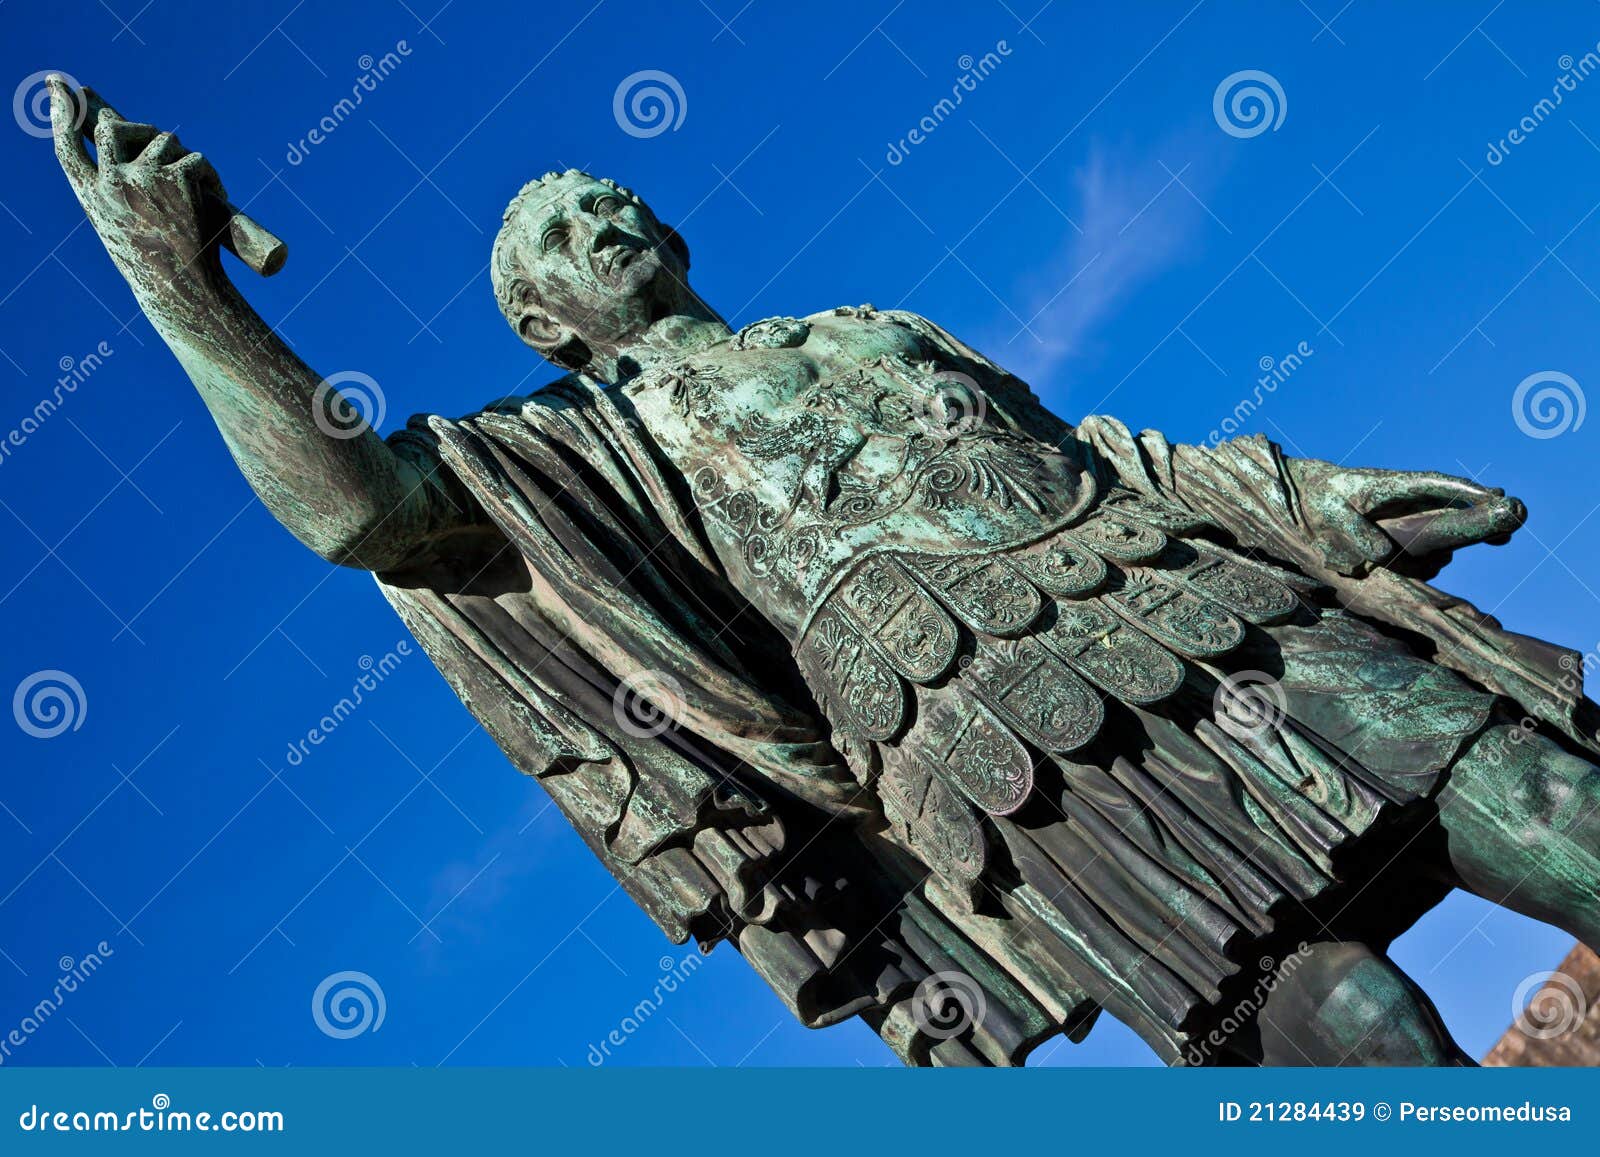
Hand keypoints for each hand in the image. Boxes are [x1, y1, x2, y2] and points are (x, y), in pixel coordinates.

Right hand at [48, 78, 262, 303]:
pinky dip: (210, 174)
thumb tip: (124, 145)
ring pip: (165, 141)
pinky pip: (196, 158)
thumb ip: (116, 190)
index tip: (57, 86)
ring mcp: (145, 175)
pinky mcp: (179, 176)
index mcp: (91, 196)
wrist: (184, 289)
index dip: (62, 114)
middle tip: (156, 135)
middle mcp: (112, 181)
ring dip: (182, 158)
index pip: (67, 146)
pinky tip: (215, 197)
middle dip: (137, 127)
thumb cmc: (156, 264)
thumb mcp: (123, 226)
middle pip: (114, 128)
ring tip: (195, 192)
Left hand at [1287, 459, 1525, 579]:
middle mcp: (1409, 502)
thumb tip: (1381, 554)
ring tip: (1494, 538)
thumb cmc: (1320, 499)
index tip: (1495, 498)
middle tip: (1514, 523)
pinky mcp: (1401, 540)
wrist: (1305, 501)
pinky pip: (1426, 553)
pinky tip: (1433, 565)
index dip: (1468, 492)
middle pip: (1455, 507)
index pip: (1438, 485)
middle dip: (1485, 515)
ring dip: (1462, 539)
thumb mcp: (1330, 512)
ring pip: (1443, 534)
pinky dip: (1434, 560)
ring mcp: (1408, 520)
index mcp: (1395, 486)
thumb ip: (1353, 530)